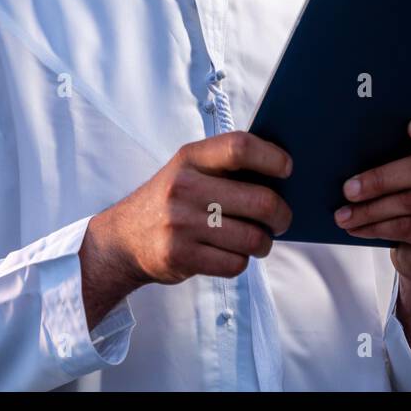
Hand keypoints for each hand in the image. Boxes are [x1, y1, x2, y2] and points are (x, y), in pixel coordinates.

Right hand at [87, 131, 293, 288]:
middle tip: (282, 219)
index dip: (272, 158)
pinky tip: (232, 253)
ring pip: (253, 238)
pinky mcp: (180, 256)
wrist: (123, 239)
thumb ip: (224, 167)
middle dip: (282, 215)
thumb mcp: (187, 170)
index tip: (287, 170)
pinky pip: (235, 263)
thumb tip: (282, 178)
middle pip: (260, 201)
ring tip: (260, 240)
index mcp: (189, 157)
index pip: (239, 147)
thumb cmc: (170, 201)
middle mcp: (183, 187)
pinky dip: (241, 261)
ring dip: (264, 243)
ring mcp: (180, 224)